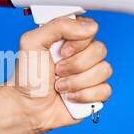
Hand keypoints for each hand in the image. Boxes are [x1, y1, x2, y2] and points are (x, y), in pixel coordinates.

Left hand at [5, 16, 112, 133]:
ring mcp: (91, 74)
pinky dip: (85, 96)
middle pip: (100, 50)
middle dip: (75, 65)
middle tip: (57, 71)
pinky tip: (70, 97)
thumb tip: (90, 26)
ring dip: (77, 82)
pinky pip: (106, 90)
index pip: (90, 29)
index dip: (78, 42)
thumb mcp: (32, 42)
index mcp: (69, 39)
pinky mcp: (96, 94)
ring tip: (60, 86)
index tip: (62, 51)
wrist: (27, 108)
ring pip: (104, 70)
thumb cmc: (27, 77)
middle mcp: (82, 55)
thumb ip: (58, 25)